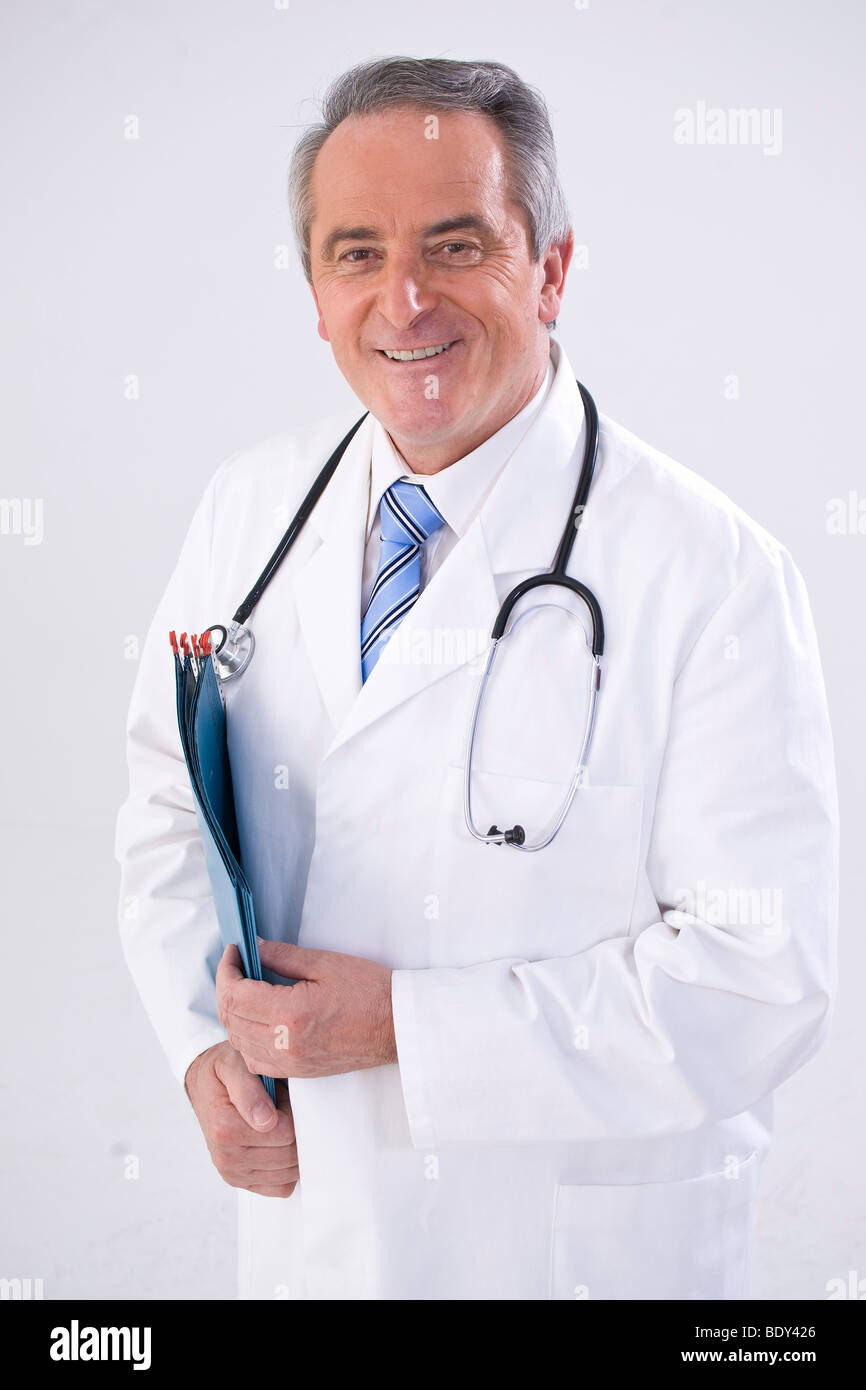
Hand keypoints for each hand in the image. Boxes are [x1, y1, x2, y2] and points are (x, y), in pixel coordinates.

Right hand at [184, 1040, 298, 1197]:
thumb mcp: (233, 1064)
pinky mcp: (242, 1182)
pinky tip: (276, 1144)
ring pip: (289, 1173)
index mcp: (224, 1129)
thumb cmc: (223, 1073)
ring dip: (290, 1147)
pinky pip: (281, 1187)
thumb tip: (265, 1120)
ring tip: (275, 1124)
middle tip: (279, 1109)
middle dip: (293, 1129)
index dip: (290, 1111)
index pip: (286, 1133)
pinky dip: (287, 1168)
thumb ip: (248, 1089)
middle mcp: (226, 1157)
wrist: (204, 1086)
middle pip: (289, 1155)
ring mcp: (234, 1173)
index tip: (279, 1097)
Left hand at [216, 939, 396, 1078]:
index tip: (234, 950)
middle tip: (237, 965)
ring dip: (233, 1013)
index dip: (227, 968)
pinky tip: (257, 1020)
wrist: (397, 1027)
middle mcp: (284, 1044)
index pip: (235, 993)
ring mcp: (289, 1063)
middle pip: (230, 1017)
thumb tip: (252, 947)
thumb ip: (282, 955)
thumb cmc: (369, 992)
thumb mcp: (325, 963)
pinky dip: (245, 1039)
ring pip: (237, 1041)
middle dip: (226, 987)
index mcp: (290, 1014)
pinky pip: (254, 1061)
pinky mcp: (297, 1073)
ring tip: (245, 989)